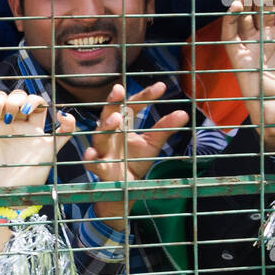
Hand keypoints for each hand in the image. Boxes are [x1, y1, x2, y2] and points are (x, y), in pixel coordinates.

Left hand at [0, 90, 76, 191]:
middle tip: (7, 114)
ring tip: (24, 111)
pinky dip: (69, 122)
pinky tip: (62, 116)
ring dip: (34, 100)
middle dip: (14, 98)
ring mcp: (33, 137)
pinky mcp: (47, 149)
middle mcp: (17, 127)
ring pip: (42, 106)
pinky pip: (65, 133)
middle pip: (21, 98)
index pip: (1, 100)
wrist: (1, 197)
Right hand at [83, 82, 188, 227]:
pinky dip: (90, 158)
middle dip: (112, 102)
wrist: (125, 188)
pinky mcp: (101, 168)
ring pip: (100, 136)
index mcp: (123, 125)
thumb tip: (184, 113)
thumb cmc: (134, 161)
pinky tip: (91, 153)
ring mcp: (104, 150)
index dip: (145, 96)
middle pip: (109, 114)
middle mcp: (111, 134)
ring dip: (106, 127)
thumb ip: (164, 129)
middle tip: (119, 90)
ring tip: (115, 119)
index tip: (161, 87)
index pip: (132, 105)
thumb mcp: (152, 143)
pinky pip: (92, 162)